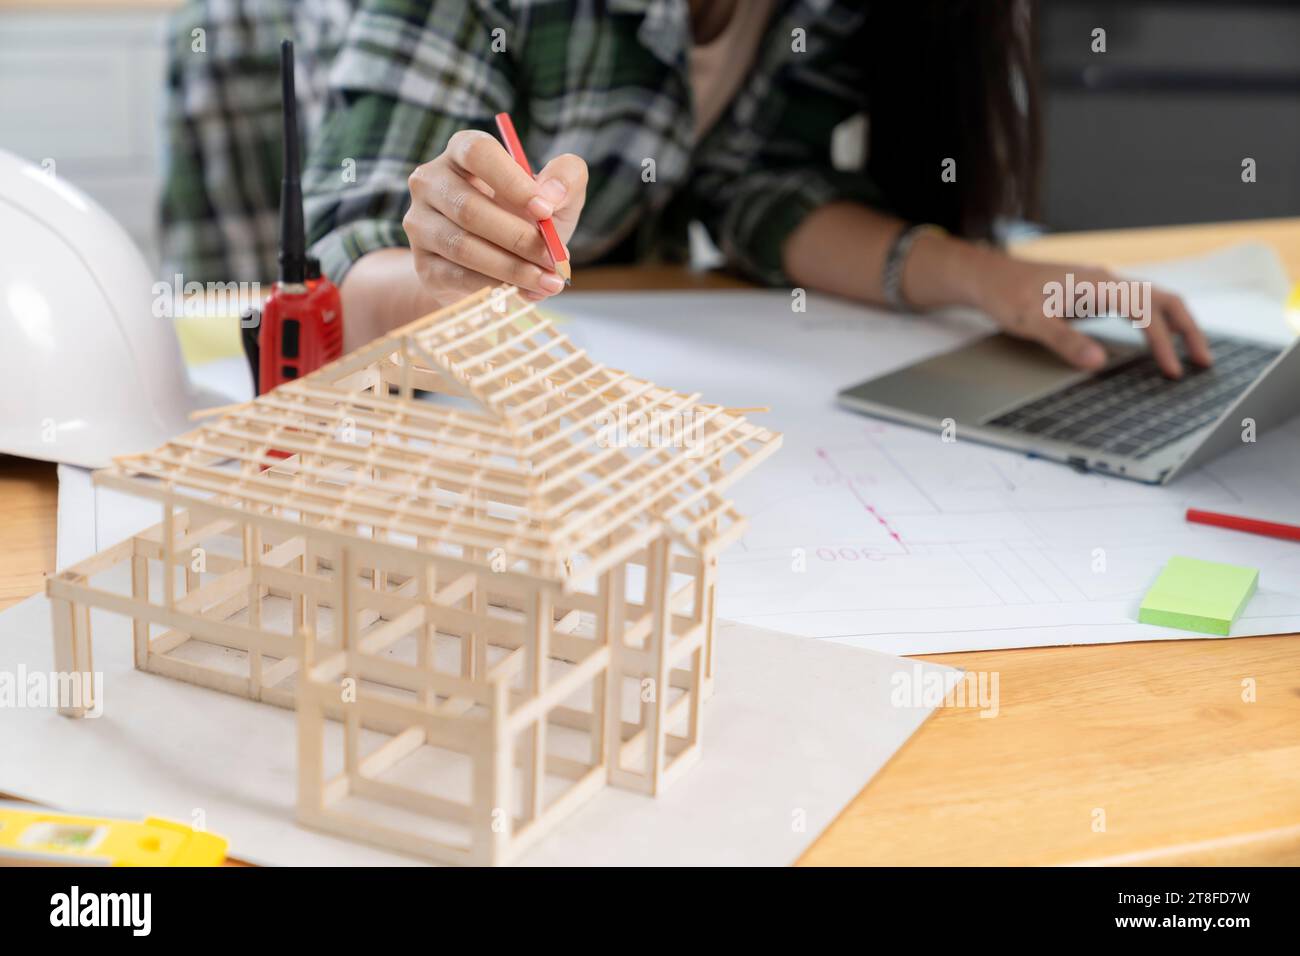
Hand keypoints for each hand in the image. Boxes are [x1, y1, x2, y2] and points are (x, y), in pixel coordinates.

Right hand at [403, 129, 586, 305]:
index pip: (477, 152)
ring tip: (549, 281)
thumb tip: (552, 195)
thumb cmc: (526, 217)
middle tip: (555, 259)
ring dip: (512, 268)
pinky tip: (528, 293)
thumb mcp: (556, 193)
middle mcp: (431, 181)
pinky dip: (498, 288)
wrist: (495, 264)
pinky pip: (459, 277)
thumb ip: (566, 176)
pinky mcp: (424, 263)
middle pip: (469, 208)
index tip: (545, 210)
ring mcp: (420, 223)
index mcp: (462, 151)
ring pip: (463, 247)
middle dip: (519, 238)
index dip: (511, 181)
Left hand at [978, 256, 1212, 377]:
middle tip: (1204, 363)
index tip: (1172, 371)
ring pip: (1155, 299)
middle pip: (1164, 299)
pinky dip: (1158, 321)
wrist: (991, 277)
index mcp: (1098, 285)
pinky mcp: (1098, 292)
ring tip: (1191, 355)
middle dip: (1188, 330)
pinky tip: (1160, 340)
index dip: (1163, 342)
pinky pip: (1140, 304)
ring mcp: (1105, 284)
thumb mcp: (1031, 322)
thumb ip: (1065, 340)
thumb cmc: (1008, 297)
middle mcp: (1108, 280)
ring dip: (1177, 325)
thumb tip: (1098, 362)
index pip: (1145, 312)